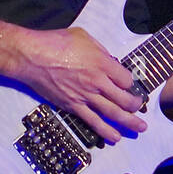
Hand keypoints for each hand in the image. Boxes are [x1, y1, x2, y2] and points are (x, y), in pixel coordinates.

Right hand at [14, 26, 147, 144]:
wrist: (33, 57)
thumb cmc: (55, 42)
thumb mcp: (83, 36)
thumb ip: (99, 50)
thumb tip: (108, 60)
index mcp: (102, 63)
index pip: (126, 79)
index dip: (130, 82)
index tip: (129, 84)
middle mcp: (97, 82)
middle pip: (124, 99)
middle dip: (135, 105)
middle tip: (139, 107)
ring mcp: (86, 96)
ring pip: (113, 113)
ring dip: (129, 122)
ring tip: (139, 128)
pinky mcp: (73, 106)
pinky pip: (93, 122)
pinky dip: (106, 131)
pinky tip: (115, 137)